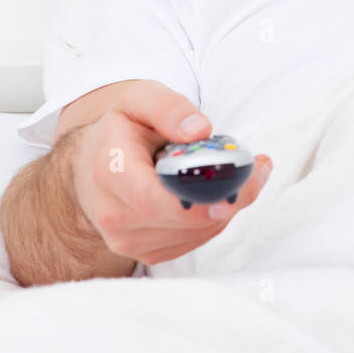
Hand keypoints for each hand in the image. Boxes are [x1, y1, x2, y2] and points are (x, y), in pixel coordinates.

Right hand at [71, 81, 271, 263]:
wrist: (95, 167)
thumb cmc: (123, 131)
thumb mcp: (139, 99)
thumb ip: (167, 107)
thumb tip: (199, 130)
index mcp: (110, 172)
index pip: (149, 199)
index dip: (192, 203)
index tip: (230, 195)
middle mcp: (114, 215)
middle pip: (182, 220)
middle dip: (228, 197)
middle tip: (257, 167)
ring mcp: (129, 240)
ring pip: (197, 232)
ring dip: (229, 205)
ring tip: (246, 173)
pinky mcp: (148, 253)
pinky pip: (196, 240)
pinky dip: (218, 217)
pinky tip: (224, 193)